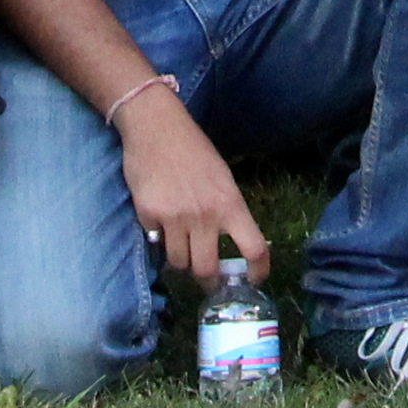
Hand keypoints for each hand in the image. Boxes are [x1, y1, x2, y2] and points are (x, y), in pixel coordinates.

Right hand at [119, 85, 265, 284]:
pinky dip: (158, 238)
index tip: (253, 280)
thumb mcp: (222, 178)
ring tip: (179, 242)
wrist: (156, 126)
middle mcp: (205, 215)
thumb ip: (227, 211)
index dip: (258, 271)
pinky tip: (159, 217)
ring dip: (180, 259)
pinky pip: (155, 242)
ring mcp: (176, 217)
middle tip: (207, 277)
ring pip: (179, 262)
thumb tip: (232, 244)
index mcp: (231, 204)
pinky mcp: (149, 216)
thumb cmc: (193, 150)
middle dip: (207, 280)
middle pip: (207, 270)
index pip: (254, 249)